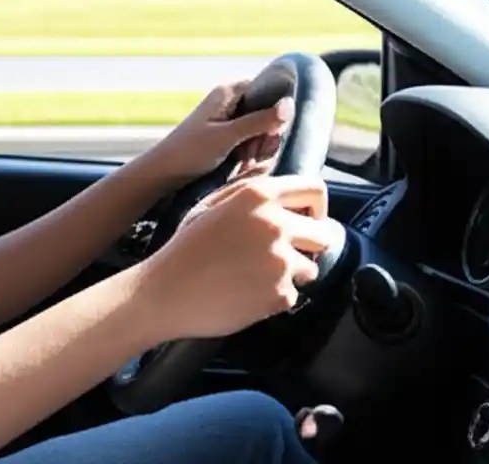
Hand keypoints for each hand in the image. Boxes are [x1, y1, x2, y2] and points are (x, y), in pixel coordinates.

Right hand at [136, 175, 341, 340]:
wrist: (165, 292)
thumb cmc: (185, 249)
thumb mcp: (211, 206)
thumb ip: (249, 192)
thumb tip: (283, 190)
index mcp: (258, 196)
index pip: (314, 190)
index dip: (315, 207)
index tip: (308, 220)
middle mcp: (274, 224)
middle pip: (323, 233)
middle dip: (309, 245)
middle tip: (285, 254)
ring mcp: (279, 260)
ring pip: (310, 268)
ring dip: (290, 273)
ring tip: (254, 276)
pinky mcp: (279, 294)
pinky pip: (292, 295)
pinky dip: (273, 298)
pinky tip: (246, 294)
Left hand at [149, 81, 293, 183]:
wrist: (162, 173)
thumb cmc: (190, 151)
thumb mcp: (227, 136)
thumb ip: (259, 121)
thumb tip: (290, 104)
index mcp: (228, 92)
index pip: (268, 89)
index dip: (275, 110)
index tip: (271, 133)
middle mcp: (230, 102)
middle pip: (267, 113)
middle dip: (266, 136)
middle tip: (253, 155)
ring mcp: (228, 120)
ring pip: (260, 130)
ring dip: (258, 148)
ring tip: (244, 163)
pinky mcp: (226, 137)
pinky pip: (250, 142)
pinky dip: (249, 154)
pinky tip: (242, 167)